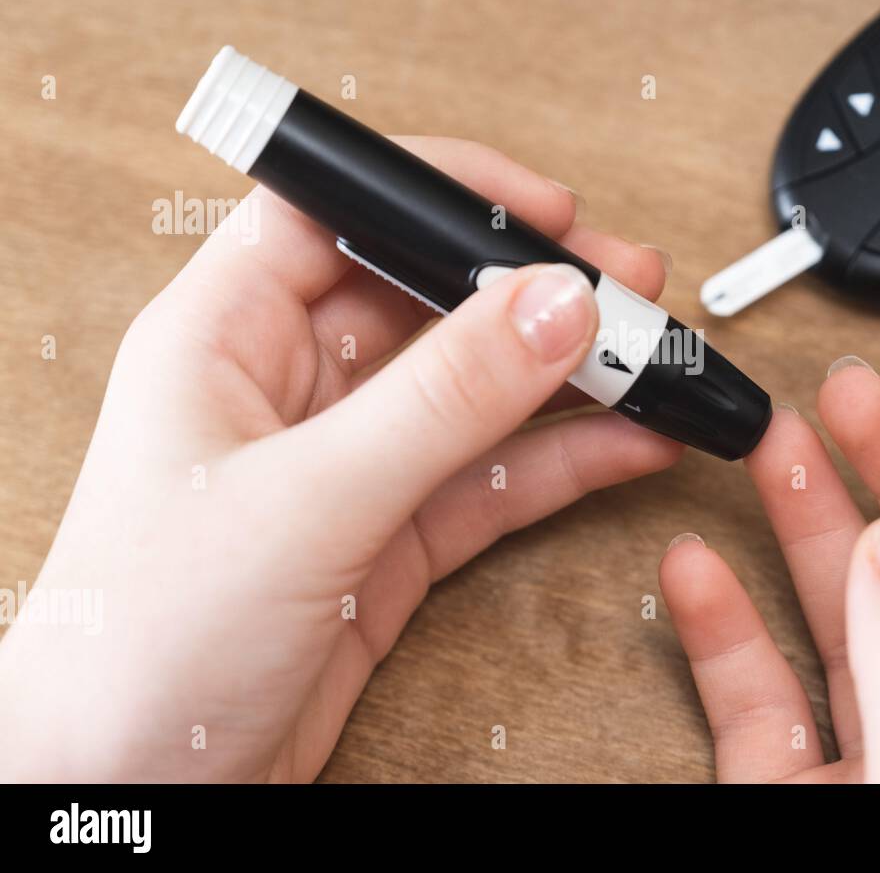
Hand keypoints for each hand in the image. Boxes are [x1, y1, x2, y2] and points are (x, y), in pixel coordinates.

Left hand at [0, 138, 680, 781]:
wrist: (127, 790)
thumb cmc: (141, 645)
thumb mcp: (305, 500)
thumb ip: (440, 400)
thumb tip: (550, 306)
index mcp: (224, 337)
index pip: (336, 209)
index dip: (437, 190)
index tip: (541, 207)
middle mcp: (287, 389)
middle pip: (427, 300)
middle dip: (528, 289)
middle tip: (625, 286)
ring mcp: (347, 465)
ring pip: (474, 392)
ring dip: (563, 376)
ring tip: (650, 362)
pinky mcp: (388, 538)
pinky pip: (492, 476)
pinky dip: (564, 460)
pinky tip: (626, 442)